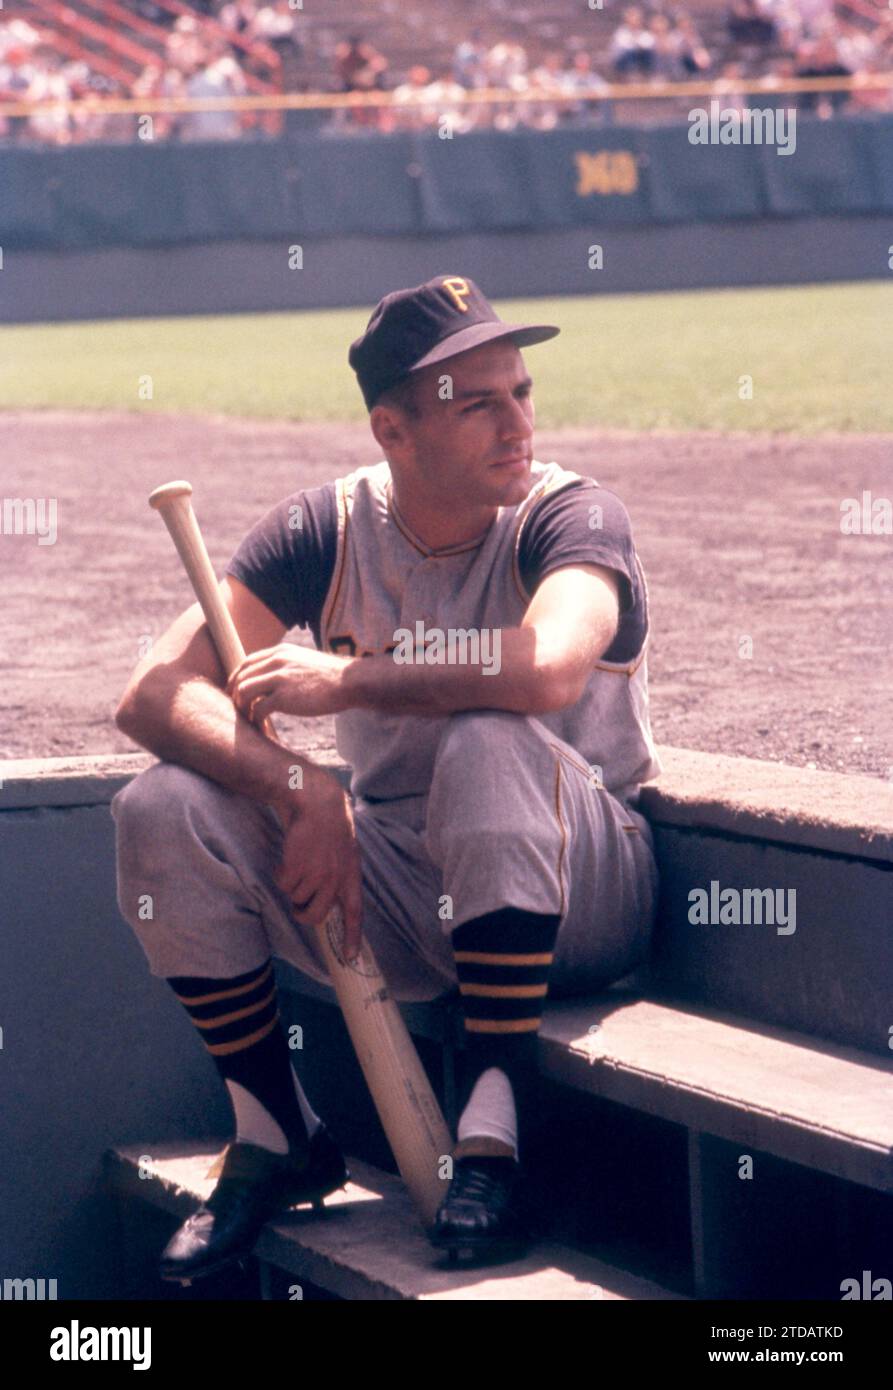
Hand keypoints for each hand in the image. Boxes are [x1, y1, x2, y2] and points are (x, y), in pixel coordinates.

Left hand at [226, 643, 349, 720]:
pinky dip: (256, 720)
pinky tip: (262, 728)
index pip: (247, 662)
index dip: (237, 678)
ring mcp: (279, 678)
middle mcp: (276, 661)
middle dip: (235, 695)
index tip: (236, 693)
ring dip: (243, 708)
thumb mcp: (305, 662)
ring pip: (244, 692)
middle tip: (239, 711)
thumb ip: (288, 666)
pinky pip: (258, 709)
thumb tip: (277, 680)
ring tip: (249, 721)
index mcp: (280, 652)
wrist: (349, 681)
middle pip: (241, 676)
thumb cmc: (331, 676)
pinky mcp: (284, 696)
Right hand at [274, 777, 363, 960]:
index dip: (352, 937)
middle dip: (303, 915)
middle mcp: (336, 879)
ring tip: (297, 863)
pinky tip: (288, 858)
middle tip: (298, 909)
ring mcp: (316, 875)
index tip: (351, 957)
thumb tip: (331, 902)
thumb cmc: (329, 826)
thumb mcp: (344, 852)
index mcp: (351, 876)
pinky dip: (281, 875)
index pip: (355, 913)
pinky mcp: (297, 868)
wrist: (316, 802)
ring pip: (296, 898)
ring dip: (292, 885)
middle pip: (316, 915)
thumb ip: (340, 876)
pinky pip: (284, 886)